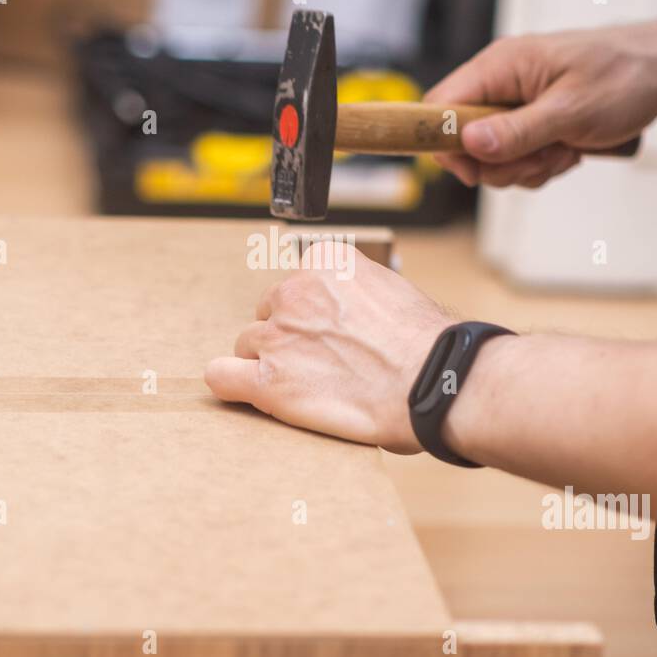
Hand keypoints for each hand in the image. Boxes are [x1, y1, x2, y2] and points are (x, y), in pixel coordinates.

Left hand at [204, 242, 455, 452]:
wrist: (435, 382)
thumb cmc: (429, 347)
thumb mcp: (393, 292)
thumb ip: (358, 296)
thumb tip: (352, 316)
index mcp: (326, 263)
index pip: (294, 285)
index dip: (309, 315)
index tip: (328, 335)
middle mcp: (294, 291)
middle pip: (268, 314)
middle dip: (287, 338)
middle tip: (320, 366)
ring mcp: (277, 336)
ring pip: (248, 346)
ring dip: (269, 364)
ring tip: (305, 388)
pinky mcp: (267, 381)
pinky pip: (222, 376)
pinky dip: (231, 384)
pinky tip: (247, 393)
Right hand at [423, 20, 656, 187]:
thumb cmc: (624, 75)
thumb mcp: (572, 110)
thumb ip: (518, 130)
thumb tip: (469, 144)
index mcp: (500, 66)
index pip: (440, 106)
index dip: (446, 144)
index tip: (475, 170)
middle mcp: (500, 83)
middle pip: (464, 141)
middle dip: (501, 163)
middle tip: (543, 157)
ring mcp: (516, 104)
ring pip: (492, 156)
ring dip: (527, 166)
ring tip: (566, 149)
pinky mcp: (532, 121)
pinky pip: (517, 158)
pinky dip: (542, 165)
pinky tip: (571, 151)